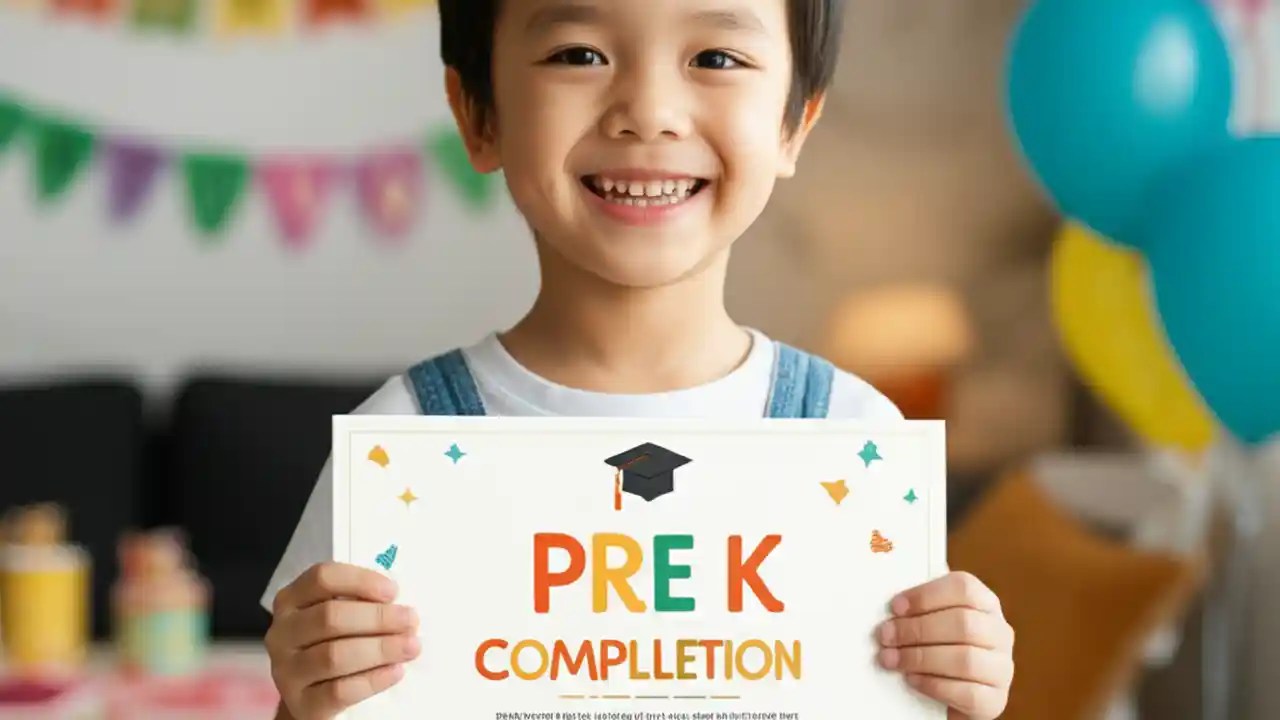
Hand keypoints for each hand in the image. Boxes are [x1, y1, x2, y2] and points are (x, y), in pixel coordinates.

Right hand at [266, 563, 420, 719]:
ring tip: (411, 646)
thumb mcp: (338, 618)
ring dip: (380, 648)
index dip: (361, 581)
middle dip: (378, 618)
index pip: (322, 578)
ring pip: (335, 655)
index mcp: (291, 601)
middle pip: (330, 617)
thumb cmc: (333, 644)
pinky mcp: (302, 704)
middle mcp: (282, 634)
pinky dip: (373, 679)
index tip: (393, 591)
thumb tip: (399, 604)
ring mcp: (287, 671)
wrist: (311, 696)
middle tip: (411, 621)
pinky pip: (340, 691)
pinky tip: (396, 671)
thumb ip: (360, 603)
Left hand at [876, 572, 1013, 718]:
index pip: (964, 588)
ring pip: (965, 659)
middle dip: (917, 629)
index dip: (926, 595)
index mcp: (985, 604)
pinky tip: (912, 680)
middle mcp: (999, 633)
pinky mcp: (995, 700)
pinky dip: (933, 685)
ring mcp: (1002, 668)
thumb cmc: (938, 649)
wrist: (954, 696)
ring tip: (891, 659)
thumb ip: (919, 610)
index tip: (895, 606)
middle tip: (886, 636)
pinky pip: (967, 693)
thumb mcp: (933, 622)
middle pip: (963, 623)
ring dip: (920, 658)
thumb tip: (891, 608)